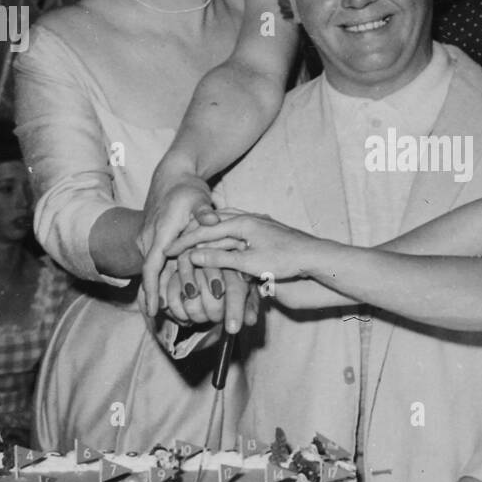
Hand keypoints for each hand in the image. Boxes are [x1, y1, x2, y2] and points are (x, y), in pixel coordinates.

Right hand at [138, 172, 222, 318]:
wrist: (172, 177)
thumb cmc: (188, 190)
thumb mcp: (197, 199)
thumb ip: (204, 213)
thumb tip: (211, 220)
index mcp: (160, 232)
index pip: (152, 266)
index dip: (153, 290)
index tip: (154, 311)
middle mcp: (149, 238)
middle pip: (150, 274)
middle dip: (155, 297)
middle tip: (163, 321)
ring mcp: (148, 240)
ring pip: (152, 271)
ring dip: (157, 291)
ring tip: (167, 315)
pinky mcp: (152, 241)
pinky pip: (154, 264)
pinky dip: (159, 280)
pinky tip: (166, 296)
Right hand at [158, 256, 259, 330]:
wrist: (209, 271)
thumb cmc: (231, 284)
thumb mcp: (244, 293)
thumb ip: (248, 306)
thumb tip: (250, 320)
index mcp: (232, 264)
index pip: (234, 289)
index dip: (235, 310)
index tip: (233, 329)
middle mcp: (210, 262)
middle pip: (212, 299)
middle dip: (215, 315)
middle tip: (217, 318)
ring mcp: (189, 267)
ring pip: (192, 301)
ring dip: (198, 316)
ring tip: (202, 317)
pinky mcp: (171, 274)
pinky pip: (172, 300)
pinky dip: (180, 315)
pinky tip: (186, 318)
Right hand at [171, 211, 319, 281]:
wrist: (316, 258)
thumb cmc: (286, 261)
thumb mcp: (250, 263)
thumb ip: (221, 259)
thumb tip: (193, 257)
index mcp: (242, 223)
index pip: (205, 231)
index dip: (184, 243)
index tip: (165, 252)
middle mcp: (248, 219)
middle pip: (211, 225)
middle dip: (190, 235)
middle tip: (171, 245)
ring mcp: (256, 223)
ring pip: (223, 224)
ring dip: (205, 232)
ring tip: (189, 240)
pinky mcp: (263, 231)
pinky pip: (235, 229)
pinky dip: (221, 235)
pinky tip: (217, 241)